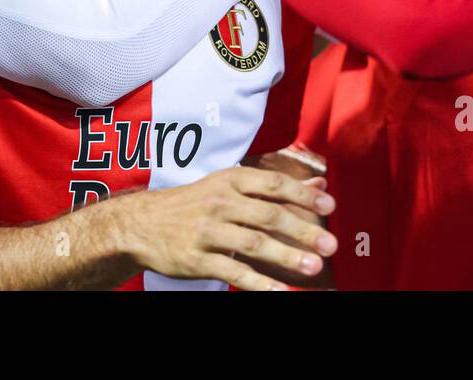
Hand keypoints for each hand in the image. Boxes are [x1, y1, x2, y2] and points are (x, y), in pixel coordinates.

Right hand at [108, 165, 337, 290]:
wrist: (142, 224)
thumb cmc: (194, 202)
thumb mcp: (229, 186)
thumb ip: (275, 188)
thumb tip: (320, 187)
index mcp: (230, 180)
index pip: (273, 184)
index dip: (303, 195)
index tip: (330, 207)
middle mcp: (219, 202)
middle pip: (268, 215)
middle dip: (302, 230)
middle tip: (330, 245)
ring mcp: (207, 231)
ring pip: (253, 244)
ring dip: (286, 256)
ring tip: (313, 268)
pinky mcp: (197, 259)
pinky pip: (233, 272)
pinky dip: (258, 283)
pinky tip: (280, 291)